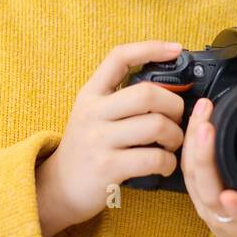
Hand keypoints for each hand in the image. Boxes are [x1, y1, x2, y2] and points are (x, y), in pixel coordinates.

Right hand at [36, 40, 186, 236]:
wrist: (58, 188)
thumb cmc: (86, 149)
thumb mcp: (92, 113)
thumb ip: (120, 98)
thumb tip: (167, 86)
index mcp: (91, 94)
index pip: (118, 57)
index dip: (150, 48)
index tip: (175, 50)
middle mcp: (92, 112)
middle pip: (147, 93)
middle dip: (174, 105)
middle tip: (177, 118)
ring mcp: (98, 140)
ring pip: (156, 125)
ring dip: (176, 137)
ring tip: (173, 144)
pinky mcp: (107, 167)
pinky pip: (153, 158)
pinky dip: (169, 162)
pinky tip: (166, 165)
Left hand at [180, 96, 236, 236]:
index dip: (236, 209)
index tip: (231, 196)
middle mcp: (227, 219)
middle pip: (208, 190)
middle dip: (204, 156)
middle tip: (207, 124)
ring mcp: (209, 209)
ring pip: (193, 176)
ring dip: (193, 142)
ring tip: (202, 110)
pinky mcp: (200, 197)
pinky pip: (189, 171)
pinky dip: (189, 144)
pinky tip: (196, 120)